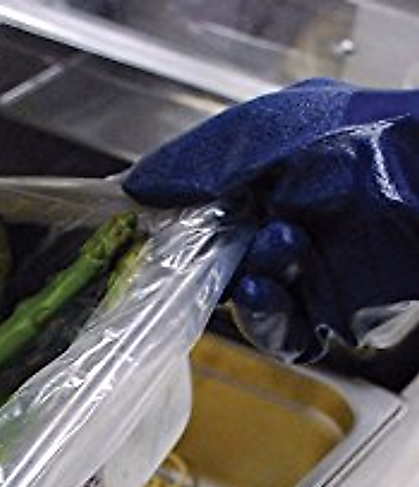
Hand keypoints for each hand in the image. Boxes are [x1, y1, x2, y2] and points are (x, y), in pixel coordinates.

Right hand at [124, 79, 418, 362]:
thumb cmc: (368, 138)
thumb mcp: (264, 132)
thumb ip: (196, 163)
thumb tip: (135, 187)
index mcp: (269, 179)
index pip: (200, 215)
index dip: (170, 229)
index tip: (142, 235)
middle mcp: (286, 229)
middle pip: (212, 267)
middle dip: (198, 266)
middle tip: (185, 260)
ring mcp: (308, 276)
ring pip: (241, 306)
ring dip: (240, 287)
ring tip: (264, 256)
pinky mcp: (330, 317)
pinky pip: (278, 337)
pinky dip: (262, 319)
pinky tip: (262, 291)